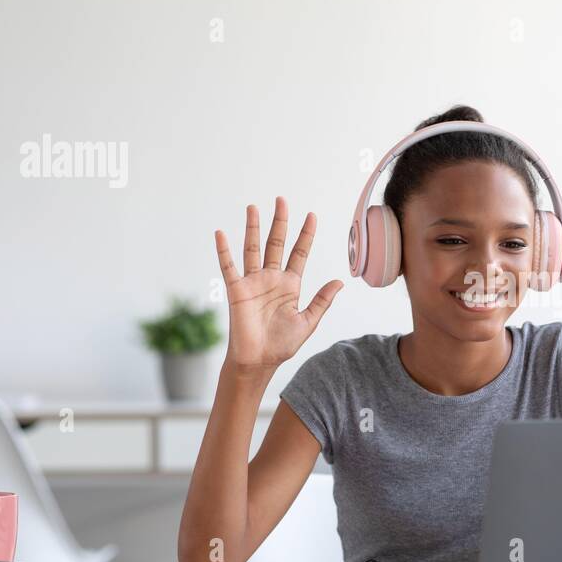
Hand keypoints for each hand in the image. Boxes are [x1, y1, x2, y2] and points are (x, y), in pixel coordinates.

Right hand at [215, 197, 343, 373]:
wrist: (259, 361)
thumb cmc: (282, 344)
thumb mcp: (308, 321)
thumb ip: (321, 301)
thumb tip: (339, 281)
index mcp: (290, 285)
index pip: (299, 253)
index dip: (306, 235)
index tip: (312, 215)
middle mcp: (271, 279)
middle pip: (276, 244)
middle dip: (280, 222)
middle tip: (282, 200)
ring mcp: (253, 283)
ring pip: (253, 249)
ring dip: (253, 229)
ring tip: (253, 208)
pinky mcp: (236, 291)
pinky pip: (229, 267)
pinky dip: (224, 251)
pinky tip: (221, 234)